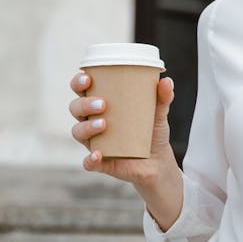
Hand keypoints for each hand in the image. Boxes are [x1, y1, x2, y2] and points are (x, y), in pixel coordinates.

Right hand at [68, 72, 183, 197]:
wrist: (158, 161)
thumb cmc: (151, 130)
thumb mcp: (158, 113)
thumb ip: (162, 97)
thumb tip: (167, 82)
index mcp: (100, 104)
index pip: (81, 89)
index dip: (78, 82)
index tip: (88, 79)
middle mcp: (91, 121)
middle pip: (75, 108)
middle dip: (84, 104)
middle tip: (102, 104)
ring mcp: (94, 142)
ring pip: (78, 132)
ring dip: (86, 128)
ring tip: (103, 124)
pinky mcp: (100, 162)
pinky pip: (88, 162)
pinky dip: (90, 159)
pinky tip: (98, 155)